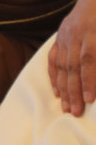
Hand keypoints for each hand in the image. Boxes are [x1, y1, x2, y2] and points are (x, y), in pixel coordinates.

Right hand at [49, 0, 95, 114]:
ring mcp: (65, 36)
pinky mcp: (59, 37)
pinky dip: (54, 75)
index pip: (89, 60)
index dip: (89, 80)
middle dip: (74, 90)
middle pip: (73, 66)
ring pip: (62, 65)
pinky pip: (53, 58)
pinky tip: (57, 90)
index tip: (90, 99)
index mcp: (93, 33)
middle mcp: (76, 35)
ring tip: (65, 106)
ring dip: (63, 87)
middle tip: (75, 111)